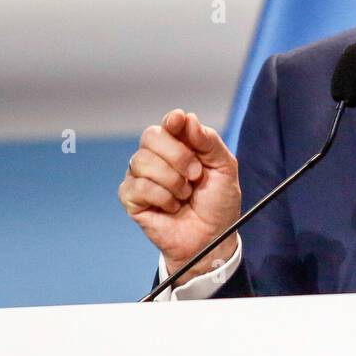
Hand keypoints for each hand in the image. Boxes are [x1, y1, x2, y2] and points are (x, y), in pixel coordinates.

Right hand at [118, 110, 241, 278]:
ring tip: (185, 195)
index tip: (178, 122)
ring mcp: (141, 177)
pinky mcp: (131, 198)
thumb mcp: (224, 168)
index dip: (172, 121)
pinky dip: (162, 197)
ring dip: (172, 180)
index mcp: (180, 145)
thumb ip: (208, 141)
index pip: (169, 123)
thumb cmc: (218, 203)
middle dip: (178, 156)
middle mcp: (157, 157)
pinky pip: (138, 186)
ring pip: (142, 161)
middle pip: (151, 136)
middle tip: (196, 175)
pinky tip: (172, 207)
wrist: (212, 238)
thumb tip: (186, 118)